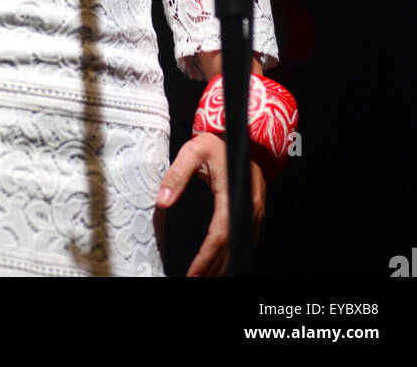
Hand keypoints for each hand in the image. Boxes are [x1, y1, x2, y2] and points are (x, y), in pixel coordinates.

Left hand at [155, 132, 266, 276]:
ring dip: (223, 265)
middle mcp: (249, 206)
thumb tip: (162, 201)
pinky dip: (230, 254)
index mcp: (234, 192)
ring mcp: (254, 211)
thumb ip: (176, 174)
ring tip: (203, 277)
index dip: (207, 256)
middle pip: (232, 246)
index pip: (221, 233)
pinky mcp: (253, 213)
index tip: (193, 273)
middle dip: (213, 268)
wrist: (241, 136)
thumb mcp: (193, 150)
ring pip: (240, 246)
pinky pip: (243, 240)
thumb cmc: (216, 142)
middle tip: (194, 280)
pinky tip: (218, 264)